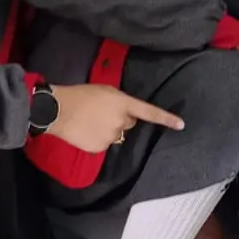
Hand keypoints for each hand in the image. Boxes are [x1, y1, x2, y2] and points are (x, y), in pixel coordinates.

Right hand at [46, 83, 183, 151]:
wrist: (58, 110)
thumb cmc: (80, 95)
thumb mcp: (105, 91)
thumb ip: (121, 101)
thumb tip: (127, 112)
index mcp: (124, 105)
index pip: (149, 112)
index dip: (166, 119)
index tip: (181, 125)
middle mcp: (122, 122)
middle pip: (130, 123)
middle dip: (121, 119)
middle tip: (102, 112)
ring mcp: (111, 136)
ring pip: (116, 134)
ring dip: (109, 129)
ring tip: (91, 121)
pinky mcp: (100, 148)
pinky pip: (104, 143)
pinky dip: (97, 138)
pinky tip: (86, 131)